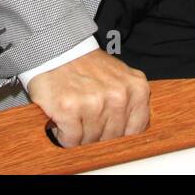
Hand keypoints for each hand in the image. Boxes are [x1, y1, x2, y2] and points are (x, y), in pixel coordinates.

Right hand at [26, 48, 149, 146]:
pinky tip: (64, 116)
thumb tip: (131, 138)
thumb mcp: (121, 79)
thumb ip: (132, 105)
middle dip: (97, 133)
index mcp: (137, 89)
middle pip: (112, 138)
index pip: (136, 131)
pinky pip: (71, 140)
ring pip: (91, 142)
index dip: (119, 134)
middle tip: (87, 114)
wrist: (57, 51)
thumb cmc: (88, 68)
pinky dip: (64, 134)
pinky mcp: (70, 108)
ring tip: (75, 112)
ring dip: (80, 134)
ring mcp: (95, 102)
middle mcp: (119, 96)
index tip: (107, 127)